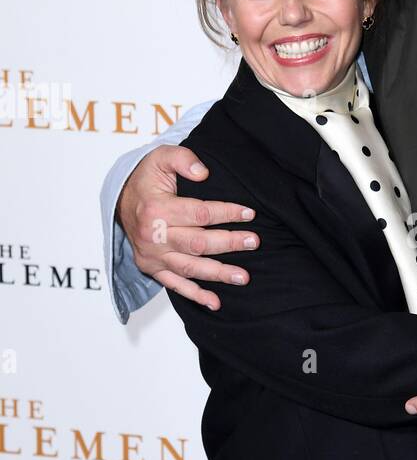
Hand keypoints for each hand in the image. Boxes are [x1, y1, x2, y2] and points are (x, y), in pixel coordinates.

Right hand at [116, 145, 260, 310]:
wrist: (120, 200)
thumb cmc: (146, 178)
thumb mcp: (160, 157)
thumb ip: (182, 159)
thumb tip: (203, 173)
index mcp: (156, 209)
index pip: (198, 214)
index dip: (226, 213)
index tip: (249, 213)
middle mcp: (153, 236)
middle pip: (197, 243)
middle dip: (229, 243)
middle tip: (254, 242)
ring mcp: (152, 256)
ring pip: (189, 267)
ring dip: (218, 274)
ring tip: (243, 277)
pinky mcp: (152, 268)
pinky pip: (174, 285)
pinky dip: (195, 295)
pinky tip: (215, 302)